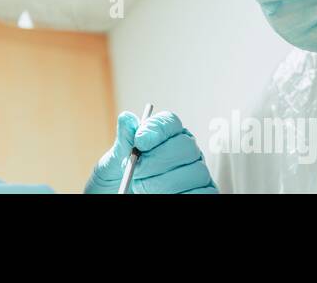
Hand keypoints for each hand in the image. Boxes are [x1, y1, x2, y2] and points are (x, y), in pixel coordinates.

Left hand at [84, 111, 217, 193]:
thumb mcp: (113, 161)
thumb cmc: (117, 181)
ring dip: (165, 182)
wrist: (119, 198)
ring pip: (195, 171)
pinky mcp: (203, 192)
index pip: (170, 122)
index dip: (157, 129)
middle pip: (185, 145)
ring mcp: (196, 173)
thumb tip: (127, 118)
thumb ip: (123, 141)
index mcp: (166, 137)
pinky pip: (203, 192)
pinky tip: (162, 195)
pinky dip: (180, 194)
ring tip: (143, 188)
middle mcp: (185, 152)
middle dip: (159, 159)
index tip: (140, 140)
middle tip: (138, 170)